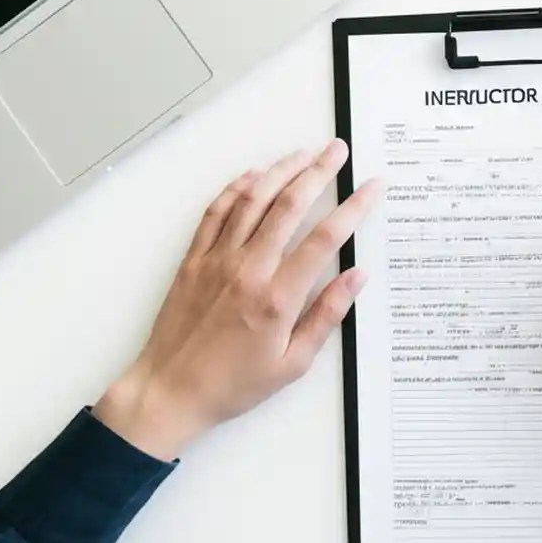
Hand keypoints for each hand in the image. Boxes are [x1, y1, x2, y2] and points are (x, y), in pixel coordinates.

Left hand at [94, 141, 380, 459]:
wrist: (169, 391)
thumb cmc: (233, 385)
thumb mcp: (293, 363)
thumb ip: (327, 315)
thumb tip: (357, 277)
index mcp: (278, 298)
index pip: (325, 238)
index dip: (354, 207)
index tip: (372, 187)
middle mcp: (248, 269)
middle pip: (290, 205)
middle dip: (319, 171)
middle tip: (338, 151)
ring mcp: (217, 260)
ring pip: (253, 199)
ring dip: (281, 170)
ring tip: (304, 152)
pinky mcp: (194, 259)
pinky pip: (217, 211)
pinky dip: (237, 187)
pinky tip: (254, 175)